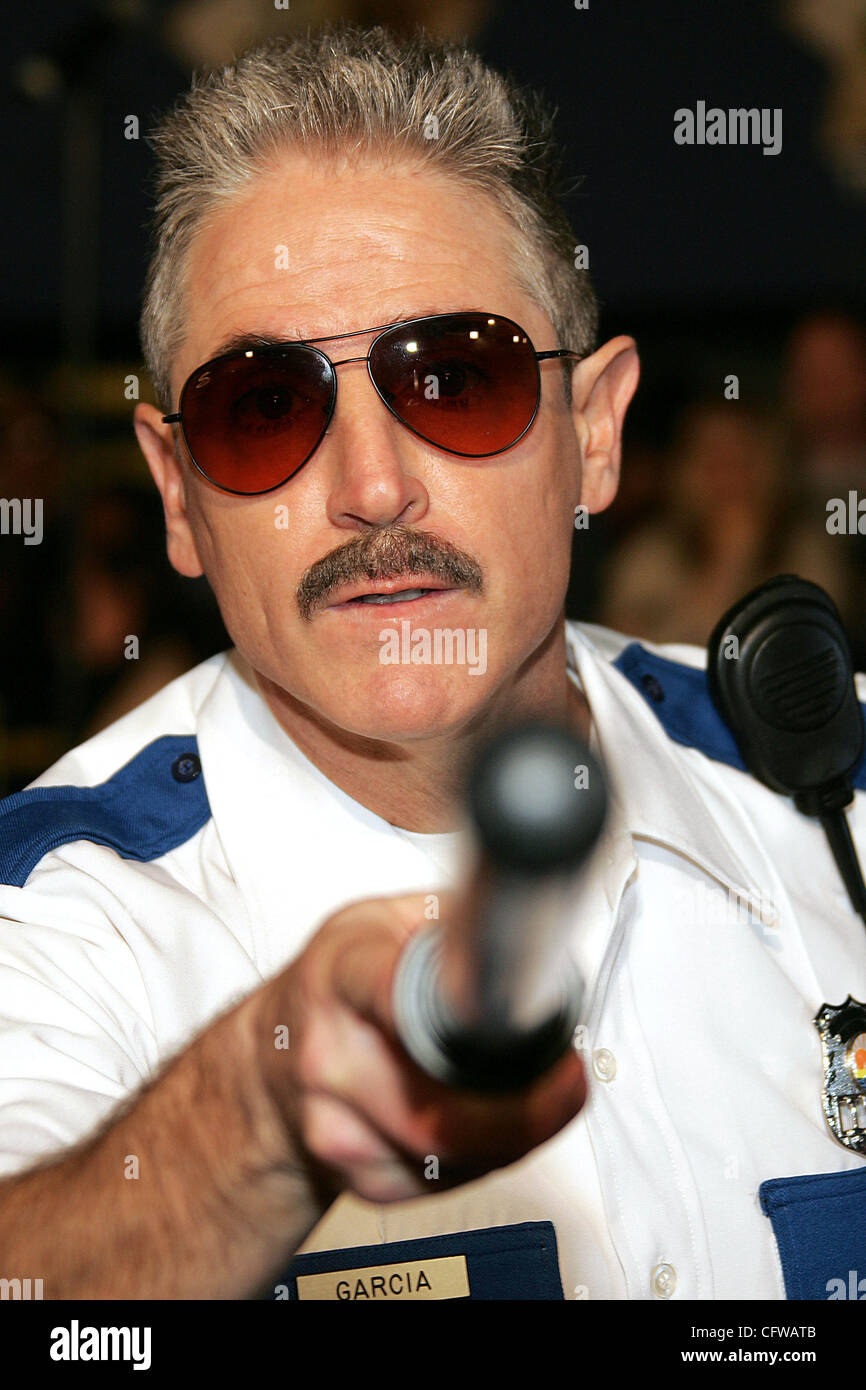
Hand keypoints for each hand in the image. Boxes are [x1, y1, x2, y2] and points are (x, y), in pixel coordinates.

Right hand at [257, 892, 586, 1204]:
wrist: (272, 1060)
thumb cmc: (334, 987)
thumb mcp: (379, 924)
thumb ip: (447, 923)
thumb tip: (523, 934)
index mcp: (342, 975)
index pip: (390, 991)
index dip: (454, 1006)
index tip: (518, 1018)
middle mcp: (332, 1058)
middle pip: (442, 1111)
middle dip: (526, 1104)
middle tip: (567, 1074)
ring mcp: (339, 1128)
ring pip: (456, 1155)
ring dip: (513, 1133)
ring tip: (524, 1090)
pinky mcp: (360, 1178)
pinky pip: (449, 1182)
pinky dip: (485, 1158)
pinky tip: (483, 1120)